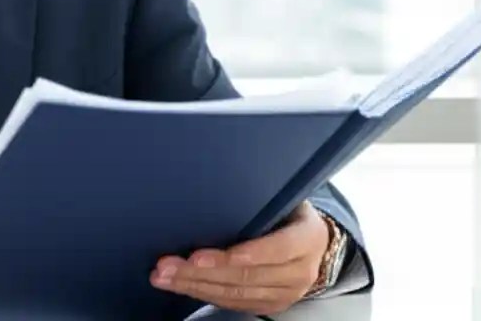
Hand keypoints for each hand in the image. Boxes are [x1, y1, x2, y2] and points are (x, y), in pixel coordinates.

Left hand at [150, 201, 329, 314]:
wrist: (316, 244)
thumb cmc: (290, 213)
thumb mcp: (284, 198)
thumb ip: (260, 196)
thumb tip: (218, 175)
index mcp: (307, 238)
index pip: (274, 250)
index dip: (238, 254)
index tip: (199, 255)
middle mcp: (300, 272)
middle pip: (246, 276)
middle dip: (201, 272)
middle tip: (167, 265)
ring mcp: (287, 293)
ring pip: (236, 294)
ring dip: (195, 286)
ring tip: (164, 277)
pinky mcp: (271, 306)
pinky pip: (234, 304)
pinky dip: (204, 294)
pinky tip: (181, 285)